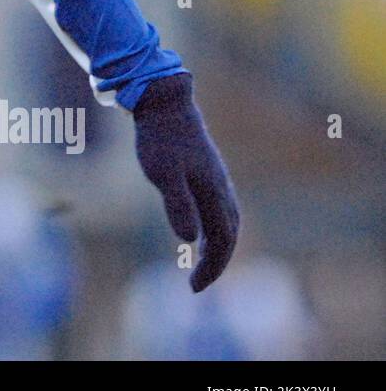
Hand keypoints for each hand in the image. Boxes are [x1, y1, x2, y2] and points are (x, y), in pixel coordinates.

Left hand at [132, 73, 238, 291]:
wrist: (164, 102)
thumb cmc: (160, 139)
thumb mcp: (163, 173)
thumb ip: (178, 204)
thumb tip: (190, 240)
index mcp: (214, 193)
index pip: (222, 241)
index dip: (212, 268)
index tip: (193, 288)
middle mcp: (222, 188)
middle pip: (230, 234)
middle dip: (217, 263)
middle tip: (196, 284)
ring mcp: (216, 179)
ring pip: (227, 221)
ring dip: (218, 246)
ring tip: (200, 265)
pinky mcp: (207, 171)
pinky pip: (219, 208)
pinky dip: (214, 227)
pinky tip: (198, 231)